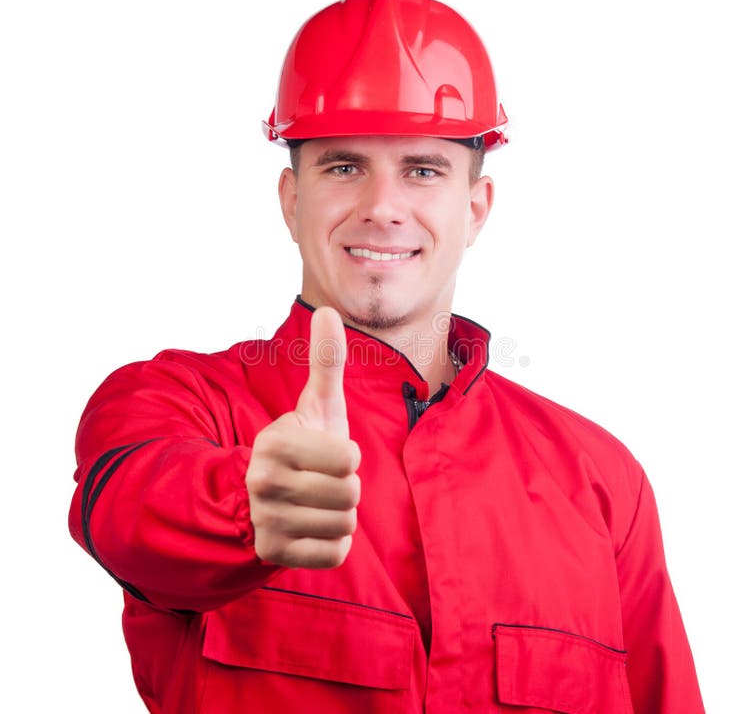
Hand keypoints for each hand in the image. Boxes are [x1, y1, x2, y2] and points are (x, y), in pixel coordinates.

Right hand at [246, 306, 359, 568]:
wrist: (258, 496)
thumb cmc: (301, 445)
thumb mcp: (315, 405)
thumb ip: (326, 361)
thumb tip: (328, 310)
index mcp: (276, 442)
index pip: (349, 459)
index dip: (347, 455)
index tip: (327, 453)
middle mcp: (264, 482)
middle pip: (350, 494)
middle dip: (346, 487)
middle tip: (322, 481)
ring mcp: (266, 521)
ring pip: (344, 524)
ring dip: (339, 514)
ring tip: (316, 502)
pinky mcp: (274, 554)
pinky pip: (334, 553)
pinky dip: (332, 542)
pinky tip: (311, 527)